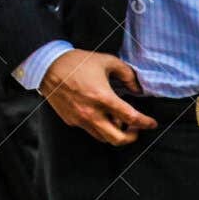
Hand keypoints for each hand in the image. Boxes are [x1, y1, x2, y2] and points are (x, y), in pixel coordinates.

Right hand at [39, 50, 158, 145]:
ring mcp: (79, 119)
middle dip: (132, 137)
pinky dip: (99, 127)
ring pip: (103, 138)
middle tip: (135, 128)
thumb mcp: (106, 61)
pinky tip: (99, 115)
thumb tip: (138, 89)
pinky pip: (89, 130)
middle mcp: (91, 112)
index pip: (131, 118)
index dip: (146, 123)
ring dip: (114, 133)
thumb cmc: (76, 62)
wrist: (47, 66)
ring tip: (117, 122)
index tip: (151, 123)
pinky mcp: (70, 120)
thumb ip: (127, 74)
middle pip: (118, 139)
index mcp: (103, 97)